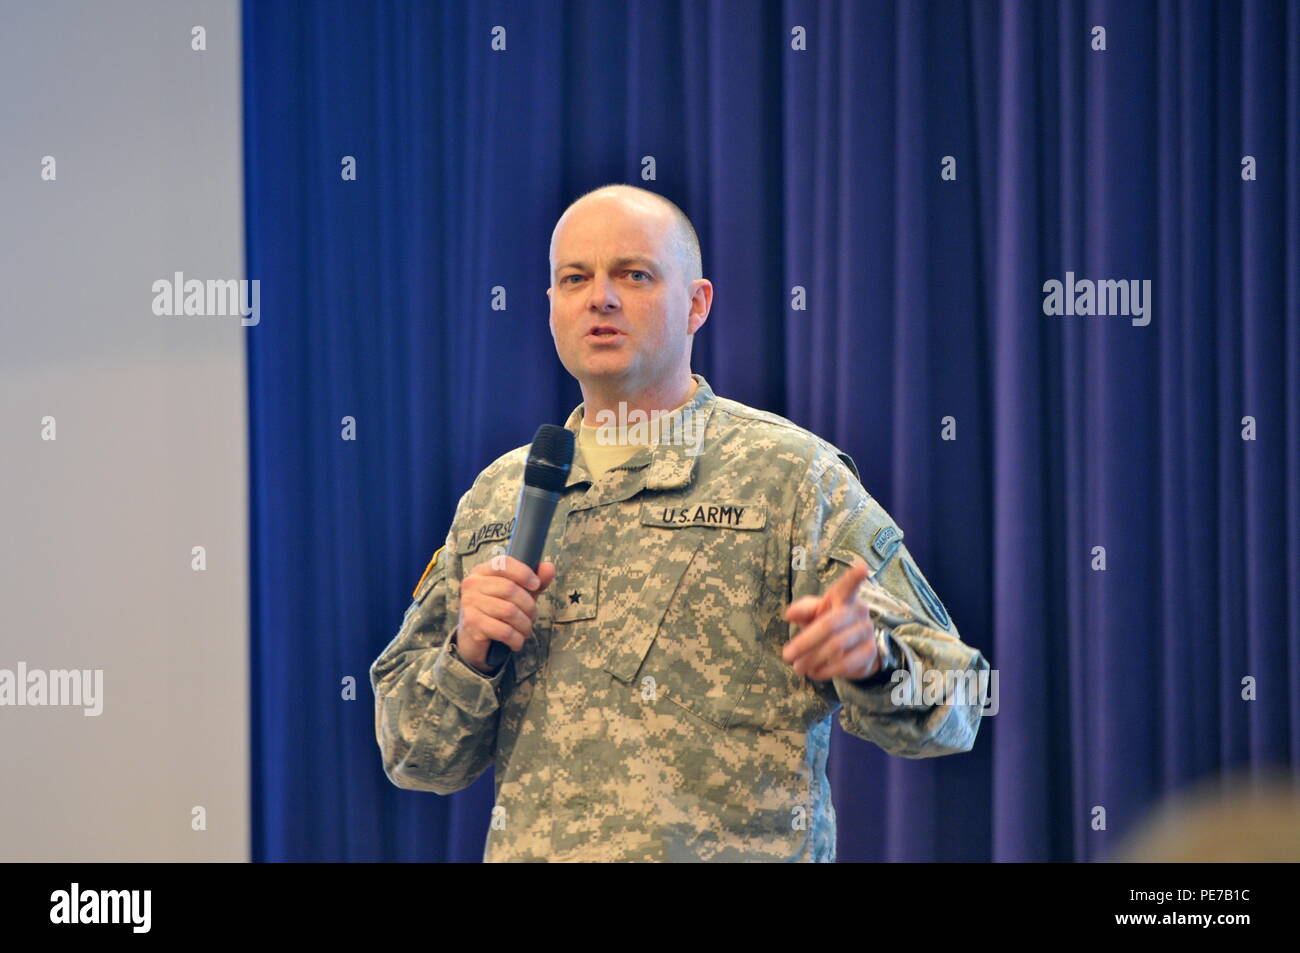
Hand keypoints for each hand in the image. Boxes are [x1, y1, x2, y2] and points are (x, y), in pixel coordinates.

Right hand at [456, 557, 555, 673]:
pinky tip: (517, 641)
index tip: (536, 585)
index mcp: (482, 571)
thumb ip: (534, 581)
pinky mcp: (472, 624)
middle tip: (532, 616)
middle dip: (528, 606)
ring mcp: (470, 604)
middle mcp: (472, 584)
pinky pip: (504, 630)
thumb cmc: (497, 612)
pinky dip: (516, 638)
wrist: (474, 639)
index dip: (524, 573)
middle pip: (510, 589)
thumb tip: (549, 567)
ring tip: (525, 630)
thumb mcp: (518, 594)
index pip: (504, 563)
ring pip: (509, 611)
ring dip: (524, 624)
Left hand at [781, 557, 881, 681]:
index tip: (862, 568)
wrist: (854, 648)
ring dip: (812, 659)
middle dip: (805, 642)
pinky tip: (815, 672)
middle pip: (829, 625)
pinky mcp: (870, 652)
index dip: (854, 577)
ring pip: (835, 647)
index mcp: (843, 597)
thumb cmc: (828, 622)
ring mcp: (867, 632)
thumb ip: (803, 610)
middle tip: (786, 655)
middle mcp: (859, 611)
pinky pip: (845, 664)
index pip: (848, 586)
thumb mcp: (815, 613)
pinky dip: (825, 670)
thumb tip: (789, 614)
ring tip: (798, 667)